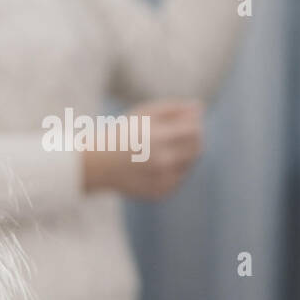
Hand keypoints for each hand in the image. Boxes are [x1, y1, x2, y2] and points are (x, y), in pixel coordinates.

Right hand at [80, 99, 202, 198]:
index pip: (195, 131)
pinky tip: (155, 165)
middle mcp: (162, 161)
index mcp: (158, 138)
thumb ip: (173, 108)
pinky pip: (179, 179)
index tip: (186, 123)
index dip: (194, 125)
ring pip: (190, 165)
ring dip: (183, 155)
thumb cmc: (124, 134)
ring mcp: (162, 180)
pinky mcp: (161, 193)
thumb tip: (199, 107)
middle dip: (192, 140)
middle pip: (197, 149)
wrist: (99, 164)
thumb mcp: (144, 113)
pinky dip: (173, 170)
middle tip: (176, 136)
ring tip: (162, 150)